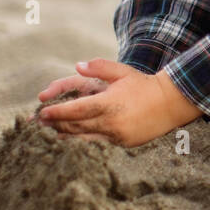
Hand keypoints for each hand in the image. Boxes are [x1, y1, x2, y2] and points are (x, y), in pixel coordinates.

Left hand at [36, 58, 202, 146]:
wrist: (170, 103)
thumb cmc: (143, 85)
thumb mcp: (122, 72)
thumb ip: (99, 67)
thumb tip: (78, 65)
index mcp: (109, 103)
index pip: (75, 110)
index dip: (56, 112)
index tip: (42, 112)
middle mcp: (111, 122)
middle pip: (75, 126)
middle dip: (55, 124)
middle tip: (38, 124)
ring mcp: (117, 135)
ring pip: (83, 138)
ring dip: (64, 135)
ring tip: (50, 133)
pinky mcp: (122, 144)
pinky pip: (97, 143)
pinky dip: (82, 141)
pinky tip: (72, 140)